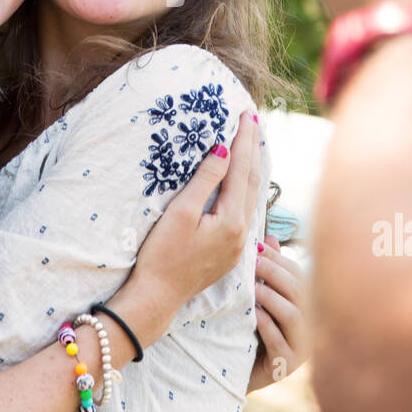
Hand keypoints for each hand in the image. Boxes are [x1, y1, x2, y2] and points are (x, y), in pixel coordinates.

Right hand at [126, 113, 262, 313]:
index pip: (241, 170)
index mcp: (231, 221)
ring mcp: (239, 245)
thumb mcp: (181, 212)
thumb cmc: (162, 254)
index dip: (244, 141)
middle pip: (252, 182)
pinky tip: (243, 182)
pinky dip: (245, 190)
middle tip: (253, 121)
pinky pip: (245, 212)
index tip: (246, 115)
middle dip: (253, 150)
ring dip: (252, 169)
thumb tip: (223, 149)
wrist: (157, 297)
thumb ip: (205, 180)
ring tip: (253, 144)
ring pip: (251, 198)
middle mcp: (242, 233)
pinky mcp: (231, 253)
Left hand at [248, 236, 309, 392]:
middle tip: (251, 262)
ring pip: (292, 316)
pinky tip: (252, 313)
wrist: (236, 369)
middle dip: (273, 274)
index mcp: (306, 305)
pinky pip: (279, 342)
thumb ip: (269, 271)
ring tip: (250, 287)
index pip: (299, 276)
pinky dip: (266, 324)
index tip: (257, 247)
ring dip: (270, 298)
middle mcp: (309, 325)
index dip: (279, 260)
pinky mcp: (286, 366)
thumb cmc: (250, 327)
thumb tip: (270, 238)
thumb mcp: (260, 297)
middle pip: (298, 292)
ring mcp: (301, 348)